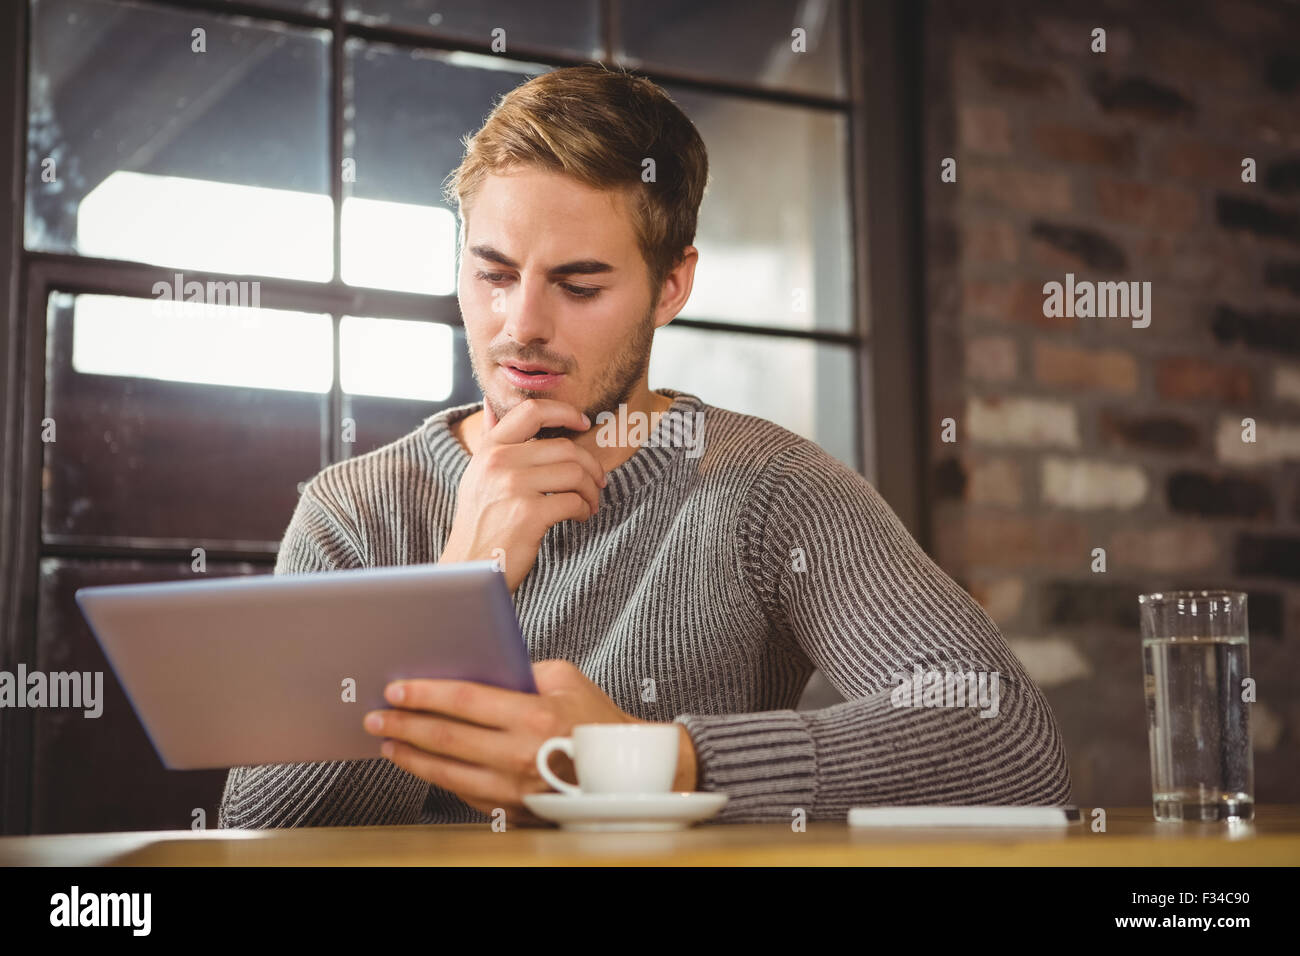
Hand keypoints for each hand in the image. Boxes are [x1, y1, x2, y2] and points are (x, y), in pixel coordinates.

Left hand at [363, 660, 697, 826]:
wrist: (629, 771)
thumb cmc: (595, 718)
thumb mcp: (564, 679)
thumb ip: (518, 672)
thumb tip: (473, 670)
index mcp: (535, 717)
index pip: (465, 701)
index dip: (425, 694)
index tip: (396, 688)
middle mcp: (521, 756)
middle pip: (446, 738)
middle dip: (404, 724)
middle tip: (375, 715)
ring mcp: (515, 789)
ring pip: (447, 772)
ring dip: (410, 755)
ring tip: (387, 740)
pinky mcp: (513, 811)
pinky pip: (464, 793)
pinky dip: (436, 777)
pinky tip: (420, 763)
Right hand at [439, 398, 607, 591]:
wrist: (469, 567)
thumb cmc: (480, 522)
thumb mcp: (476, 475)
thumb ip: (490, 442)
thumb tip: (489, 403)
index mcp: (489, 449)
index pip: (532, 411)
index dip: (565, 412)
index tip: (583, 422)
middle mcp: (498, 463)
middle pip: (565, 447)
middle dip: (590, 465)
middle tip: (598, 481)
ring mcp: (513, 487)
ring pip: (575, 473)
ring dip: (591, 490)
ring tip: (590, 503)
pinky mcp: (528, 514)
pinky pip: (574, 501)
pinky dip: (585, 510)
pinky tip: (580, 517)